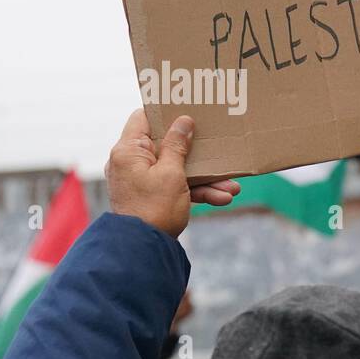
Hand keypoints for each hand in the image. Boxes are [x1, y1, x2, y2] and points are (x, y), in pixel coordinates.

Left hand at [106, 110, 239, 236]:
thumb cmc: (154, 209)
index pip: (142, 118)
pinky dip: (196, 192)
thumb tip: (183, 121)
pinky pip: (176, 186)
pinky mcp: (152, 196)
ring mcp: (141, 180)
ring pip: (176, 169)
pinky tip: (222, 198)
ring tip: (231, 186)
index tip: (187, 109)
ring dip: (204, 177)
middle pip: (166, 146)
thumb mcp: (172, 173)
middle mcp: (131, 162)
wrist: (143, 248)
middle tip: (215, 143)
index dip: (164, 112)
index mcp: (129, 151)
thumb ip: (177, 145)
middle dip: (196, 152)